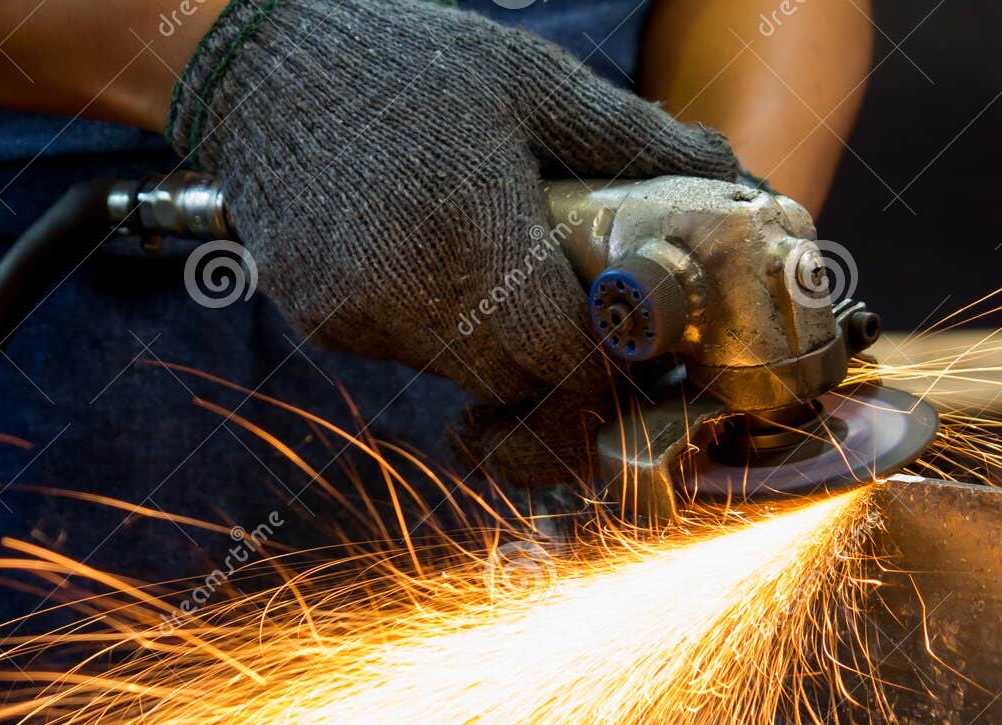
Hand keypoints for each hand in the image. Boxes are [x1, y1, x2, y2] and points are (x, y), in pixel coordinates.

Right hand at [169, 0, 739, 482]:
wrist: (261, 67)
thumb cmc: (407, 64)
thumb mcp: (534, 83)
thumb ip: (638, 143)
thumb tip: (739, 180)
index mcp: (475, 233)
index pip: (558, 356)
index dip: (602, 361)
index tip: (628, 339)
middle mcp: (409, 295)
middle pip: (514, 383)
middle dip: (556, 362)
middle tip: (581, 315)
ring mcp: (359, 319)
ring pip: (461, 376)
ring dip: (497, 344)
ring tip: (498, 266)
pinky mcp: (324, 325)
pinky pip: (407, 354)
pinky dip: (435, 326)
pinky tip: (428, 259)